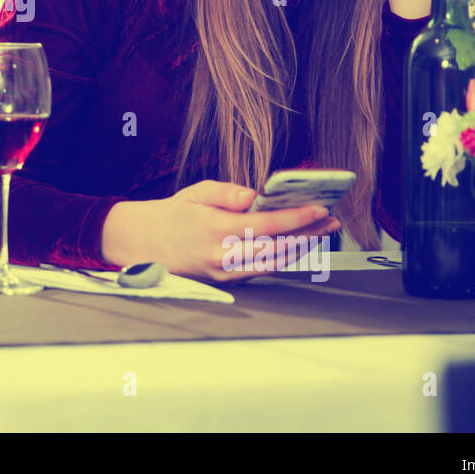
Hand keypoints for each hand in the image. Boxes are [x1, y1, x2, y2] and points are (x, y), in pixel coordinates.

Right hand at [101, 179, 340, 282]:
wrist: (143, 243)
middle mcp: (223, 255)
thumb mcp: (196, 192)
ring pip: (274, 262)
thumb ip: (226, 192)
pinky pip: (262, 269)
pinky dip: (284, 256)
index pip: (266, 224)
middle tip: (331, 221)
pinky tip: (298, 244)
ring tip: (322, 232)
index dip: (296, 218)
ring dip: (302, 248)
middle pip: (277, 247)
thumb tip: (255, 195)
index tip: (318, 208)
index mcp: (215, 228)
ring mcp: (225, 272)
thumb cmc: (173, 214)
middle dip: (309, 234)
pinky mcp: (226, 281)